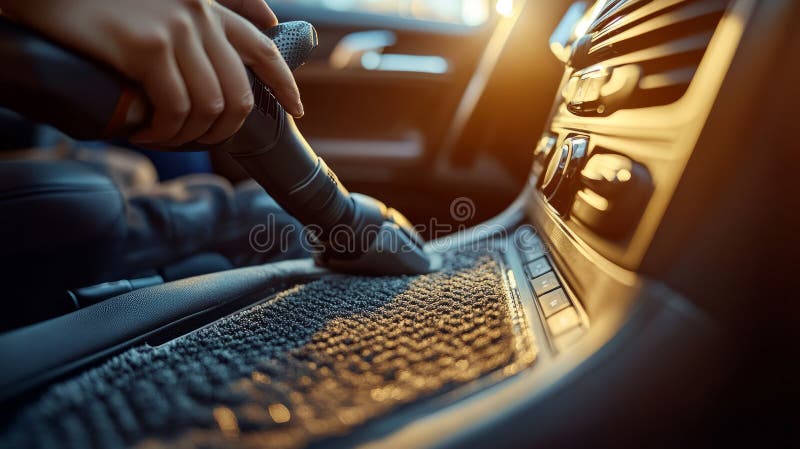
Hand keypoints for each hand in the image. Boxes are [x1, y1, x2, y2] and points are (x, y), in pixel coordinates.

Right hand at [1, 0, 302, 146]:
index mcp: (207, 9)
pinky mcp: (149, 46)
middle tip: (197, 142)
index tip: (298, 109)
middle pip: (239, 95)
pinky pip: (176, 109)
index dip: (286, 84)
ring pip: (209, 108)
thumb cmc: (99, 5)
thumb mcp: (159, 8)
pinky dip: (163, 133)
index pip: (264, 50)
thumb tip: (256, 29)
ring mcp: (177, 30)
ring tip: (162, 139)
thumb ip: (199, 24)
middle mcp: (200, 17)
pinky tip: (144, 134)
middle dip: (223, 131)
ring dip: (187, 137)